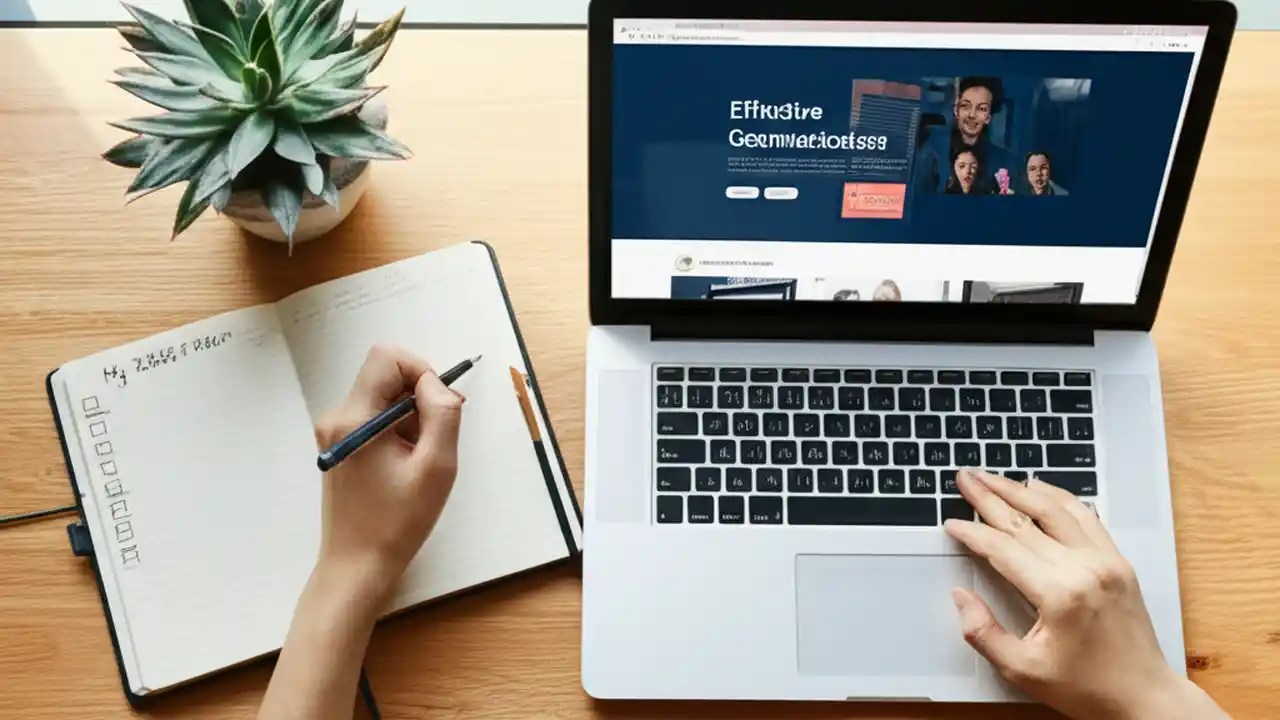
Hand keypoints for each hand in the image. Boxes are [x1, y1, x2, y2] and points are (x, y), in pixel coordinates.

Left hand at [313, 344, 463, 604]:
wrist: (357, 566)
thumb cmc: (397, 522)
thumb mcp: (436, 467)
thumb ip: (442, 414)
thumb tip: (437, 384)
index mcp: (355, 418)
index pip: (386, 357)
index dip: (421, 370)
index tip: (439, 404)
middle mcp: (337, 417)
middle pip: (385, 375)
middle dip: (420, 395)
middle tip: (438, 435)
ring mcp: (335, 432)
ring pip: (383, 397)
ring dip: (411, 416)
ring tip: (420, 458)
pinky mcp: (341, 446)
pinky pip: (376, 417)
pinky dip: (399, 430)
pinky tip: (406, 465)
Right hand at [946, 469, 1227, 719]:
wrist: (1144, 698)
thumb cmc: (1087, 688)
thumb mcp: (1023, 669)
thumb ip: (983, 632)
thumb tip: (961, 597)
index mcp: (1059, 594)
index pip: (1003, 549)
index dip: (972, 533)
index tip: (952, 523)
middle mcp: (1085, 568)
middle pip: (1025, 521)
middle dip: (990, 496)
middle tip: (965, 478)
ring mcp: (1106, 561)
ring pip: (1056, 509)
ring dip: (1021, 489)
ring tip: (995, 477)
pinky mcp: (1119, 562)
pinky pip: (1086, 517)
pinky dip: (1060, 498)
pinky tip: (1041, 489)